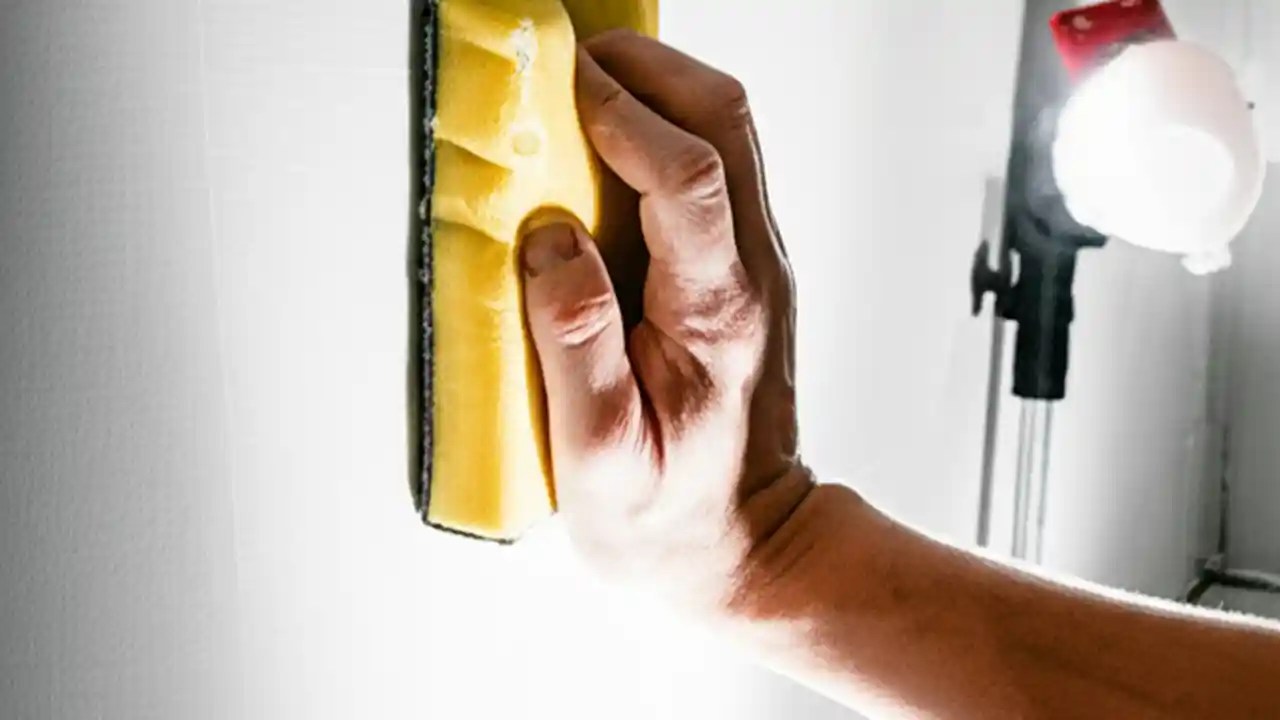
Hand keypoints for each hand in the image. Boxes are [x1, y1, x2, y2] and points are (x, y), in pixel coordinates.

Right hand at [521, 31, 811, 611]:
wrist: (748, 545)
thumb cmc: (674, 517)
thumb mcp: (602, 459)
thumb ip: (574, 346)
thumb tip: (549, 245)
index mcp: (717, 312)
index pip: (690, 176)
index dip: (625, 116)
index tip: (563, 87)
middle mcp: (750, 273)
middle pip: (725, 124)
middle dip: (649, 69)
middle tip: (571, 59)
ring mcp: (752, 267)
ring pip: (726, 136)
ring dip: (658, 90)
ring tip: (582, 86)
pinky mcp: (737, 271)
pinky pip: (710, 170)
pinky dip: (661, 131)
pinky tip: (607, 146)